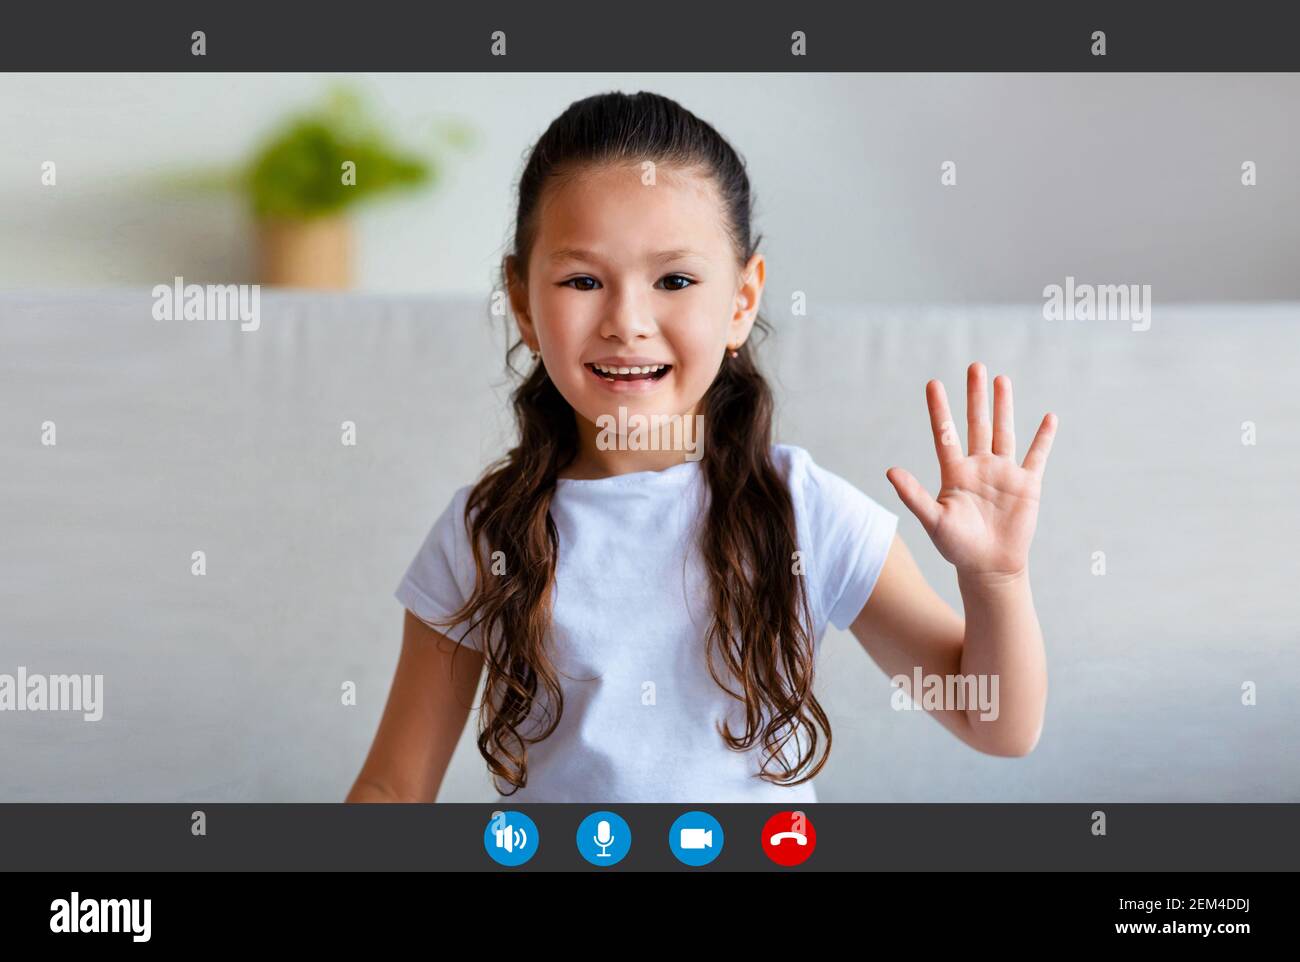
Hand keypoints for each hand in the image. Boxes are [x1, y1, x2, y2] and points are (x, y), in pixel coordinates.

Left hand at [886, 362, 1057, 580]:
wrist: (989, 568)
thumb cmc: (956, 547)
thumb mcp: (933, 520)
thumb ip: (913, 494)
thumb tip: (890, 471)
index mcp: (954, 473)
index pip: (944, 433)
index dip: (939, 409)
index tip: (932, 383)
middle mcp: (978, 466)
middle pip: (977, 424)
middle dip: (975, 396)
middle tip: (975, 366)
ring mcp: (1003, 473)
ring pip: (1004, 432)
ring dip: (1003, 406)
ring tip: (1001, 380)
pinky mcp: (1026, 484)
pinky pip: (1036, 456)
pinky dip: (1043, 437)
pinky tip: (1048, 416)